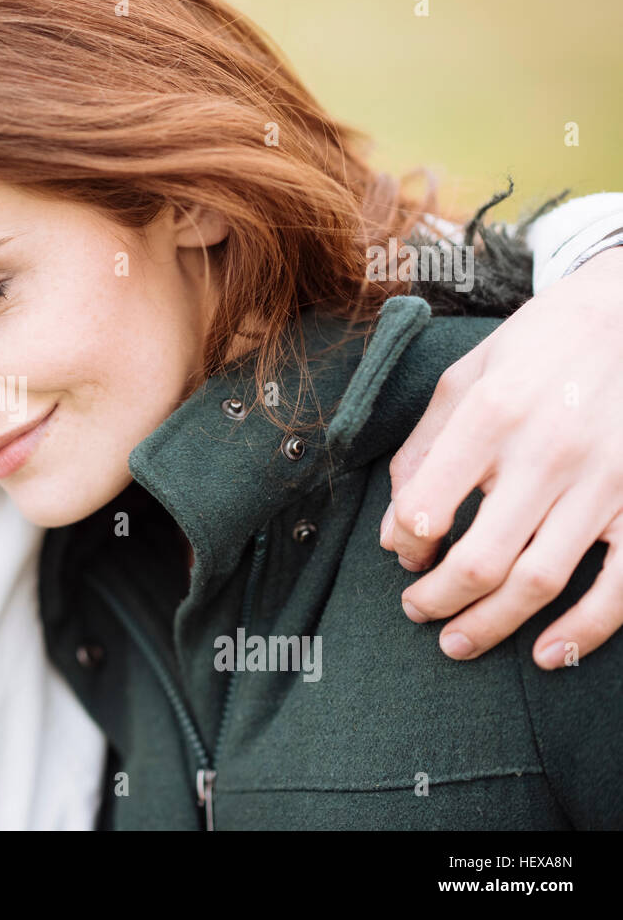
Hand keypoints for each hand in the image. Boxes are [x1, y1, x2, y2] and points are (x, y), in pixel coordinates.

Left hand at [381, 246, 622, 668]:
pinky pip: (621, 587)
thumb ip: (424, 448)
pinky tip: (548, 652)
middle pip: (478, 560)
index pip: (426, 506)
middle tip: (417, 612)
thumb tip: (396, 528)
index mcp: (492, 414)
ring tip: (458, 642)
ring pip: (538, 582)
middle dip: (436, 601)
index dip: (404, 544)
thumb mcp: (467, 376)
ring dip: (490, 625)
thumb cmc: (543, 345)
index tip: (403, 552)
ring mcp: (606, 481)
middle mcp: (548, 451)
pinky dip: (584, 631)